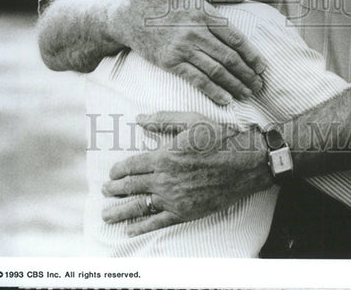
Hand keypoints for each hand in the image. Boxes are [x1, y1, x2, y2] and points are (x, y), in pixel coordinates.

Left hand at [101, 112, 272, 235]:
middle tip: (104, 192)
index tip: (111, 174)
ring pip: (139, 207)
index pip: (132, 165)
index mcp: (165, 155)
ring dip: (119, 212)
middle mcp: (165, 179)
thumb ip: (164, 119)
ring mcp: (174, 198)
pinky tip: (130, 230)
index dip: (118, 171)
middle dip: (114, 190)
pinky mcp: (185, 213)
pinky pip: (158, 222)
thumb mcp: (192, 120)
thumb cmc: (220, 138)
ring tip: (106, 215)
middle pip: (131, 186)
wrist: (246, 163)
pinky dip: (142, 227)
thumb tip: (139, 119)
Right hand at [111, 0, 264, 104]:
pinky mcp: (170, 62)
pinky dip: (213, 91)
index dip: (252, 54)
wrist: (131, 14)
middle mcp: (195, 31)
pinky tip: (226, 99)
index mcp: (204, 12)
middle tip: (259, 86)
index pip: (235, 37)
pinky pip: (196, 80)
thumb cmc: (166, 0)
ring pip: (215, 70)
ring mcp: (182, 48)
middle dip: (247, 74)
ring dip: (235, 85)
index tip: (263, 67)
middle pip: (229, 57)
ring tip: (247, 94)